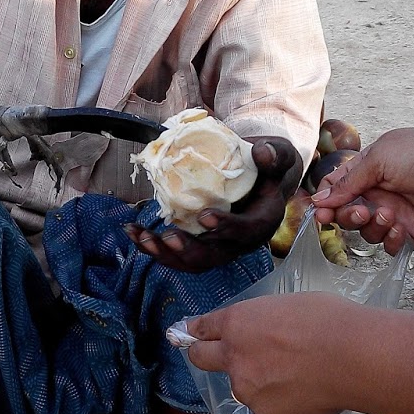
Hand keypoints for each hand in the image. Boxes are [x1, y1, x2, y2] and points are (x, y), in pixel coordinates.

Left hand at [126, 136, 300, 272]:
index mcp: (263, 222)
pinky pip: (177, 254)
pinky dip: (154, 247)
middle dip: (189, 250)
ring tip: (142, 237)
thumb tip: (262, 152)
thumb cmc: (267, 168)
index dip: (226, 227)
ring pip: (193, 261)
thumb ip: (274, 155)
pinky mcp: (201, 245)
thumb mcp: (279, 155)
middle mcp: (241, 242)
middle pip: (216, 256)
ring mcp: (219, 247)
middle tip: (167, 237)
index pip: (246, 231)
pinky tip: (134, 233)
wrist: (260, 182)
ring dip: (165, 254)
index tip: (205, 216)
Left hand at [185, 293, 360, 413]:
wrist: (353, 358)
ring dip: (259, 382)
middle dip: (206, 355)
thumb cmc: (329, 321)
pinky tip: (308, 391)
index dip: (198, 331)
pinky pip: (269, 407)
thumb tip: (263, 333)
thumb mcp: (287, 306)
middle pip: (201, 359)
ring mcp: (248, 390)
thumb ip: (263, 322)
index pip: (202, 328)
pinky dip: (282, 402)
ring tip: (297, 375)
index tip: (192, 334)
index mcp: (237, 323)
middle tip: (226, 356)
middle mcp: (233, 358)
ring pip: (244, 387)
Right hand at [313, 125, 413, 253]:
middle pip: (348, 215)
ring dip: (373, 228)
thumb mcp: (380, 159)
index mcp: (369, 170)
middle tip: (361, 213)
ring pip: (367, 233)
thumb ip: (348, 182)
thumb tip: (319, 200)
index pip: (336, 189)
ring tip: (390, 215)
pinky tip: (401, 229)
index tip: (322, 213)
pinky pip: (390, 247)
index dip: (326, 203)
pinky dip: (391, 241)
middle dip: (348, 217)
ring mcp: (397, 214)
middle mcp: (380, 193)